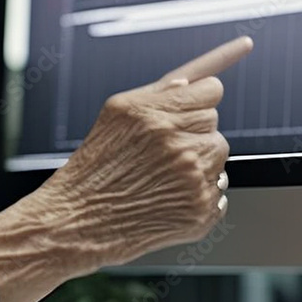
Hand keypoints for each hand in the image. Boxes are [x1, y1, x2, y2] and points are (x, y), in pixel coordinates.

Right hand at [40, 35, 252, 272]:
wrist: (82, 218)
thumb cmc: (96, 163)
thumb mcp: (114, 114)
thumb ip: (156, 94)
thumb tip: (190, 83)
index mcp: (155, 113)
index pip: (212, 89)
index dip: (201, 96)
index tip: (202, 98)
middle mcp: (177, 143)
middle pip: (214, 120)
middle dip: (194, 128)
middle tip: (162, 145)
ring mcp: (192, 179)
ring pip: (219, 154)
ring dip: (200, 158)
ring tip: (163, 172)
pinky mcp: (201, 211)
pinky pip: (219, 188)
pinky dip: (199, 190)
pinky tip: (168, 194)